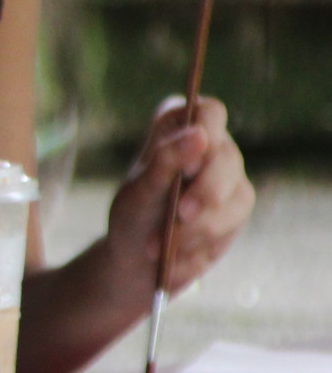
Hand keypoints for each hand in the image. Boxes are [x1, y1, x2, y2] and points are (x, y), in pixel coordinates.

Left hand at [105, 95, 254, 299]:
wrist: (137, 260)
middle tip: (179, 215)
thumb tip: (199, 134)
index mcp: (180, 129)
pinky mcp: (237, 209)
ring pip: (233, 197)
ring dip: (194, 229)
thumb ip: (166, 161)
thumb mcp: (140, 190)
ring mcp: (229, 179)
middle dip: (203, 192)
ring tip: (155, 248)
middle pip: (226, 157)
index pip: (209, 111)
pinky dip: (197, 246)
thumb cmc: (134, 215)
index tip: (188, 161)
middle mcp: (213, 148)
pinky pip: (229, 226)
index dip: (206, 130)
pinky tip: (172, 261)